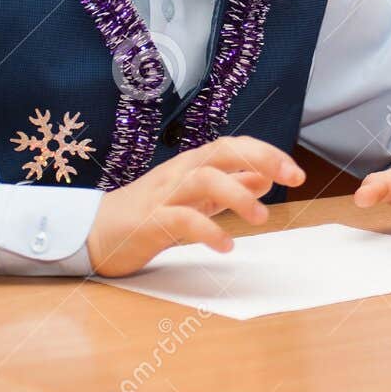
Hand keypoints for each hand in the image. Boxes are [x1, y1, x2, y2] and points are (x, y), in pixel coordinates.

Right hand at [86, 136, 304, 276]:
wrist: (93, 233)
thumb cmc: (147, 214)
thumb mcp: (195, 199)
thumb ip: (228, 188)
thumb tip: (264, 177)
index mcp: (192, 165)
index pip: (233, 146)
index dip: (267, 154)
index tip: (297, 172)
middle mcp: (179, 173)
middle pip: (221, 151)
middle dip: (260, 159)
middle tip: (292, 178)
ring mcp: (162, 196)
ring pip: (203, 179)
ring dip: (237, 196)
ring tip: (262, 218)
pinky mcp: (148, 223)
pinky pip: (181, 220)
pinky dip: (207, 230)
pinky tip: (226, 245)